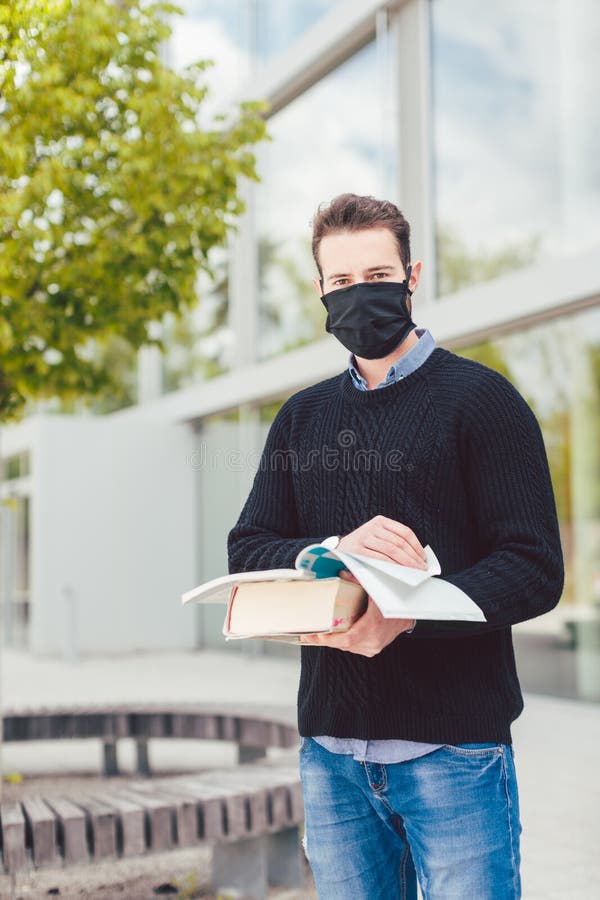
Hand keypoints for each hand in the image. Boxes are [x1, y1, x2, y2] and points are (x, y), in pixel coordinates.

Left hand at [300, 573, 414, 656]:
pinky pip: (355, 647)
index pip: (346, 640)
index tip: (313, 635)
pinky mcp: (375, 647)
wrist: (412, 610)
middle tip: (307, 635)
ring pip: (348, 647)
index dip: (328, 639)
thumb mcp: (376, 586)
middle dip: (325, 640)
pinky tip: (332, 635)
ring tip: (316, 635)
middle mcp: (374, 640)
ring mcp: (375, 646)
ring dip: (333, 641)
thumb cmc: (394, 597)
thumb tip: (341, 572)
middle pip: (343, 645)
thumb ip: (359, 579)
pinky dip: (343, 642)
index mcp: (374, 626)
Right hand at [338, 514, 426, 568]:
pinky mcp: (357, 549)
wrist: (339, 550)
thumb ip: (394, 542)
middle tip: (421, 569)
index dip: (417, 546)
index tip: (423, 559)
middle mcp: (372, 526)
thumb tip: (417, 557)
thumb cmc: (364, 547)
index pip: (405, 532)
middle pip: (399, 542)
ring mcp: (364, 536)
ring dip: (405, 563)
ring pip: (391, 550)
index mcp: (381, 521)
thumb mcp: (378, 538)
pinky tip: (398, 572)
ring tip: (413, 572)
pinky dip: (391, 566)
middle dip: (413, 558)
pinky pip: (379, 559)